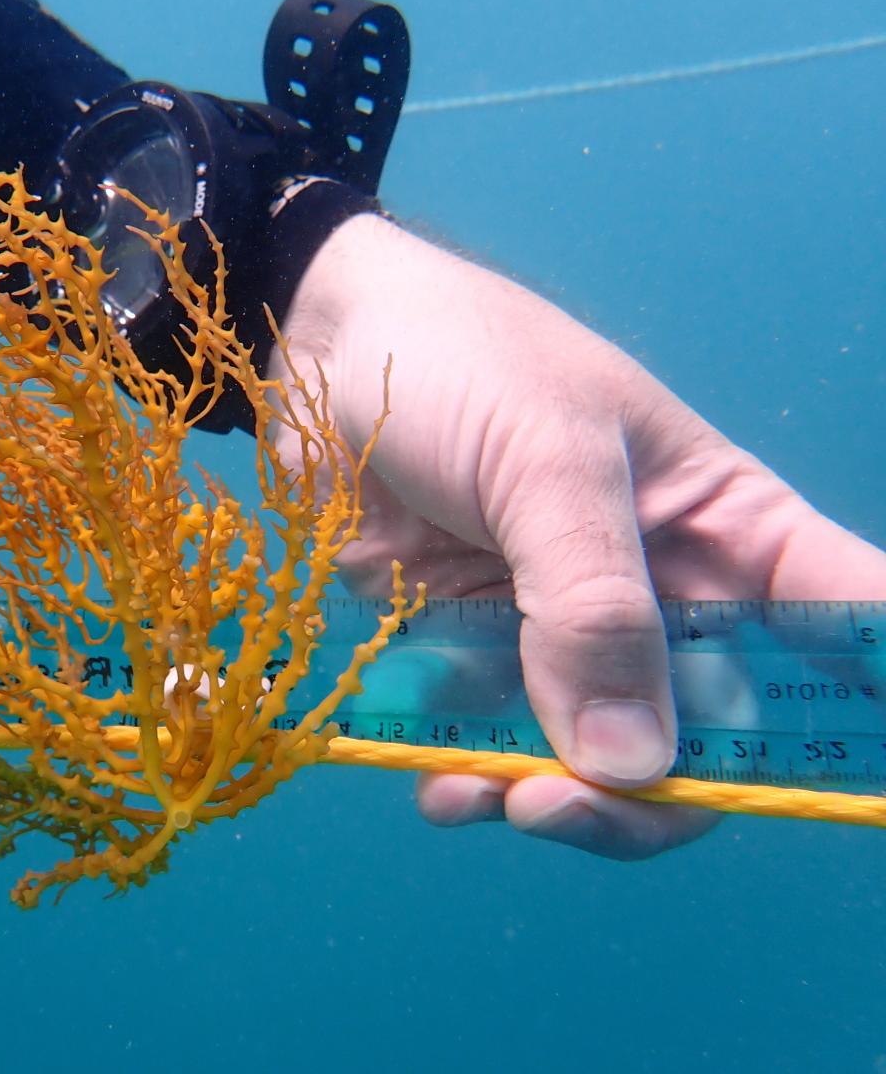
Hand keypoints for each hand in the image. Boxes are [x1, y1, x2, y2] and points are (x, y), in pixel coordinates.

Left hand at [271, 213, 885, 859]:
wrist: (320, 348)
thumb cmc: (458, 362)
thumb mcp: (545, 462)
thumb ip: (592, 605)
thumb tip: (633, 763)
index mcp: (724, 527)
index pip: (846, 620)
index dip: (869, 712)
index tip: (860, 782)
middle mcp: (657, 596)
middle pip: (712, 734)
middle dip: (661, 793)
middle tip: (573, 803)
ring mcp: (559, 633)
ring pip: (601, 764)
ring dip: (558, 801)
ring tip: (493, 797)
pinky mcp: (468, 651)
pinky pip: (492, 745)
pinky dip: (472, 778)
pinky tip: (441, 785)